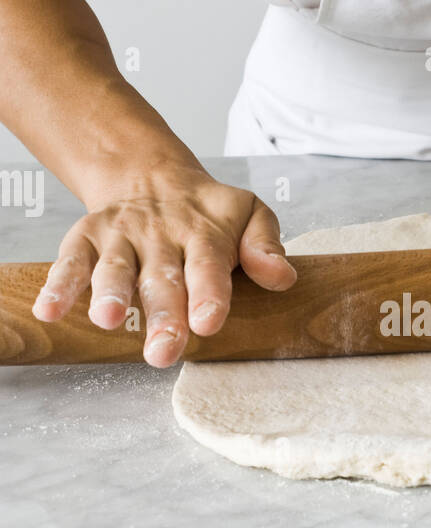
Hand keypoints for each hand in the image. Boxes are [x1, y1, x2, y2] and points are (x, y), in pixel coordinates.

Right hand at [32, 169, 295, 366]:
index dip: (209, 294)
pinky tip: (50, 311)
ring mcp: (121, 237)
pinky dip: (58, 285)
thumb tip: (284, 277)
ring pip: (114, 268)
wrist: (153, 177)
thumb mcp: (249, 215)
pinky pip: (70, 261)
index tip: (209, 322)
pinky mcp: (87, 239)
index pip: (208, 265)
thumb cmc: (209, 213)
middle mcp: (160, 235)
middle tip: (164, 350)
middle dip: (163, 314)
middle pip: (161, 277)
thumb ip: (265, 245)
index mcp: (204, 233)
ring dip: (109, 293)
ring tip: (109, 320)